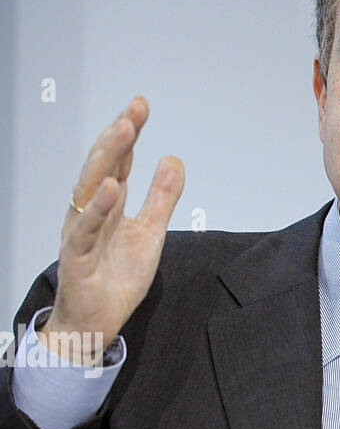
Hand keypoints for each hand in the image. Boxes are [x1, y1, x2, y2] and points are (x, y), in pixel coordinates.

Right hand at [42, 96, 184, 364]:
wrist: (96, 323)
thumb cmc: (116, 277)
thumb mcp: (151, 232)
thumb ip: (162, 197)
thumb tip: (172, 158)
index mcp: (108, 203)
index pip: (120, 160)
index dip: (130, 133)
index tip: (140, 105)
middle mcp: (91, 211)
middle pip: (103, 165)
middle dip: (117, 136)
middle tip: (133, 109)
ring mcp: (82, 231)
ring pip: (90, 188)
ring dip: (107, 158)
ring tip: (123, 131)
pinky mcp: (77, 256)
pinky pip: (86, 228)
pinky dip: (98, 207)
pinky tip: (111, 186)